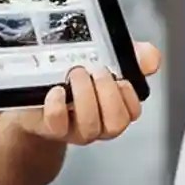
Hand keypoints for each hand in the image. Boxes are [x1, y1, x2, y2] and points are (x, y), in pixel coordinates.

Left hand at [13, 41, 161, 144]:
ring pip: (90, 126)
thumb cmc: (70, 78)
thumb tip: (150, 56)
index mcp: (112, 107)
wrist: (34, 94)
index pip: (132, 111)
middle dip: (108, 93)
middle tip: (97, 70)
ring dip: (85, 95)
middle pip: (116, 123)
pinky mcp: (49, 126)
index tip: (119, 75)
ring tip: (75, 73)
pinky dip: (58, 105)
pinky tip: (57, 90)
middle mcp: (96, 123)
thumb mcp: (103, 59)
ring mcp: (73, 128)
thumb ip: (129, 56)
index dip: (129, 95)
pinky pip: (57, 124)